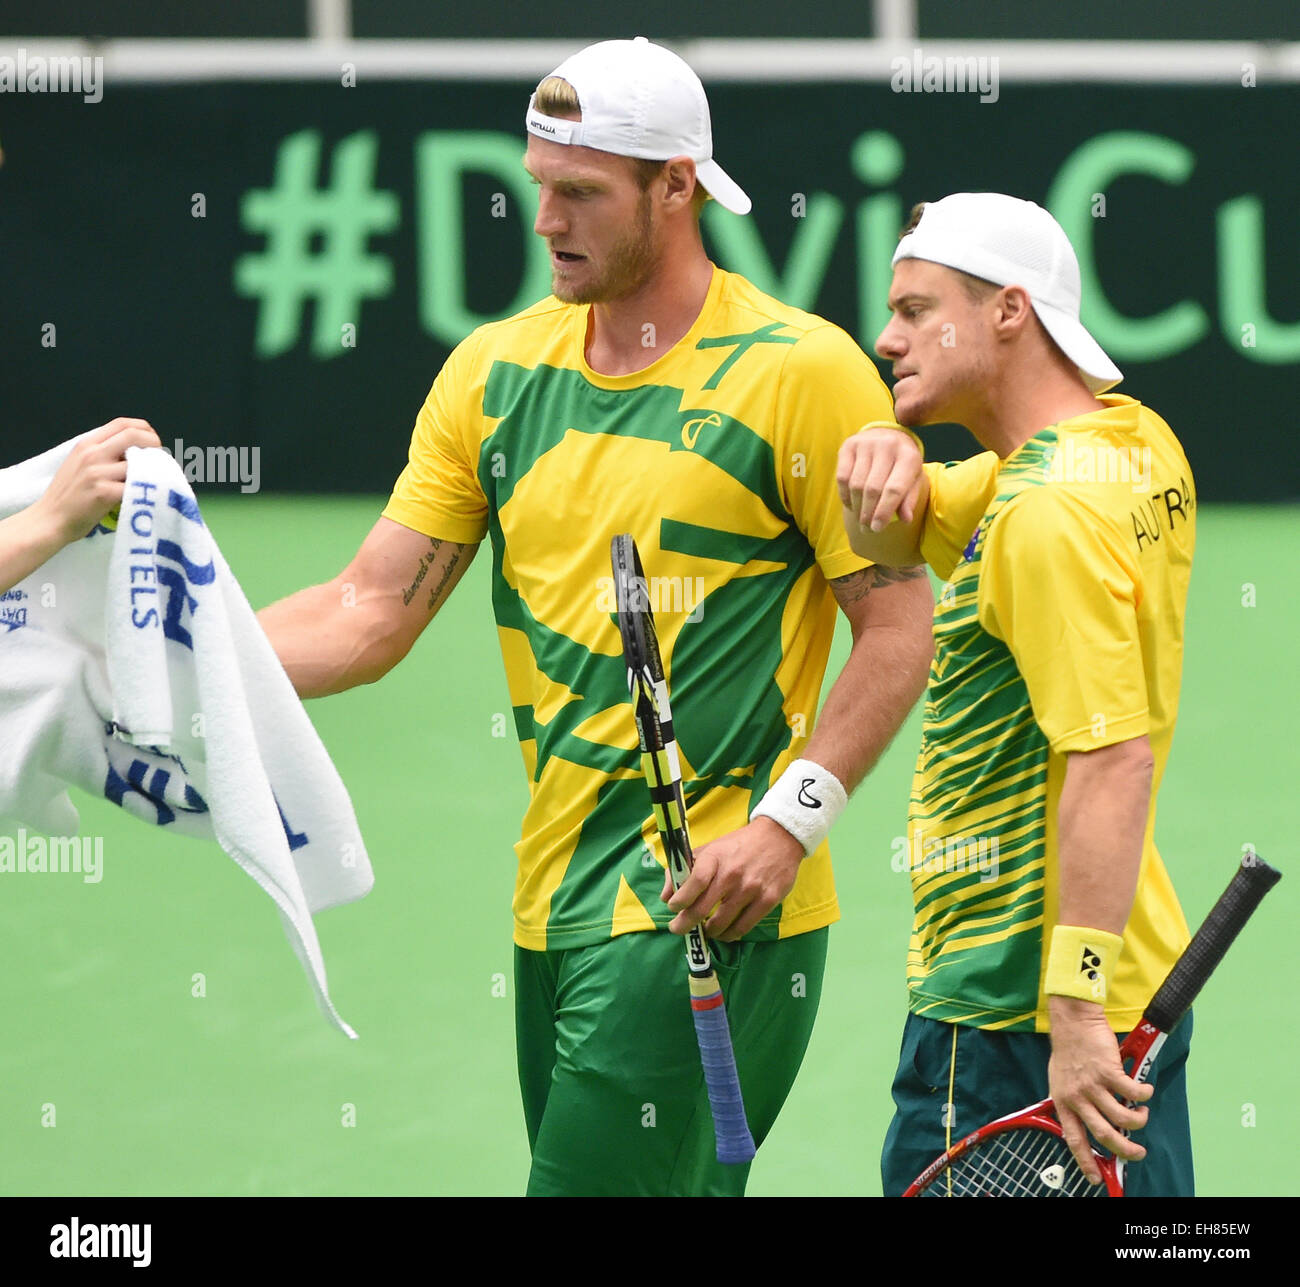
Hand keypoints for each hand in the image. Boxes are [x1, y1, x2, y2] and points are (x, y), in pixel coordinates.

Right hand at [31, 418, 161, 545]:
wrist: (49, 519)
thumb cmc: (67, 495)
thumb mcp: (79, 463)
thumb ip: (102, 453)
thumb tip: (135, 451)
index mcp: (87, 444)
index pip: (122, 423)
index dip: (145, 429)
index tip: (154, 442)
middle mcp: (92, 454)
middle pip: (134, 435)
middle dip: (155, 444)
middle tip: (161, 460)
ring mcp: (98, 472)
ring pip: (139, 463)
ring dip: (152, 472)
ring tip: (153, 482)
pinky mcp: (104, 493)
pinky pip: (135, 486)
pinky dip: (145, 490)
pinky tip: (145, 496)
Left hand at [661, 817, 802, 940]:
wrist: (779, 837)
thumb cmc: (738, 845)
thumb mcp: (710, 849)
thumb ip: (684, 870)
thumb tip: (666, 895)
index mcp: (714, 858)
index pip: (693, 883)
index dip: (679, 900)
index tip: (673, 907)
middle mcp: (731, 875)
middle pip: (702, 909)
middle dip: (685, 924)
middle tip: (678, 929)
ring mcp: (750, 889)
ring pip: (721, 923)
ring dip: (708, 932)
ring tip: (704, 931)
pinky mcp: (767, 900)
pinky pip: (743, 927)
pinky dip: (729, 935)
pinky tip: (724, 933)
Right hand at [836, 422, 923, 531]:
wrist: (887, 436)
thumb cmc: (902, 465)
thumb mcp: (912, 480)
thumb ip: (909, 499)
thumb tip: (906, 519)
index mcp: (909, 456)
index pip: (894, 489)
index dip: (884, 511)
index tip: (877, 528)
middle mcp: (888, 445)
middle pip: (873, 489)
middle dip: (868, 513)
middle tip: (867, 529)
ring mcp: (867, 443)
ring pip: (856, 485)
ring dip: (857, 507)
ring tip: (860, 520)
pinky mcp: (849, 445)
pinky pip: (842, 477)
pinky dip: (845, 495)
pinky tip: (851, 505)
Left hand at [1047, 995, 1152, 1184]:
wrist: (1073, 1022)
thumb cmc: (1068, 1050)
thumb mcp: (1062, 1080)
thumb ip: (1074, 1101)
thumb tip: (1091, 1120)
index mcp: (1063, 1101)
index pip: (1073, 1139)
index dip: (1085, 1162)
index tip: (1096, 1179)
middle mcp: (1076, 1097)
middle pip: (1103, 1135)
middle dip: (1125, 1149)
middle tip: (1138, 1153)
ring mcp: (1092, 1085)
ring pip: (1122, 1117)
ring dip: (1138, 1120)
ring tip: (1141, 1115)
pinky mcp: (1108, 1072)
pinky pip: (1133, 1093)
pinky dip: (1143, 1095)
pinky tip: (1145, 1089)